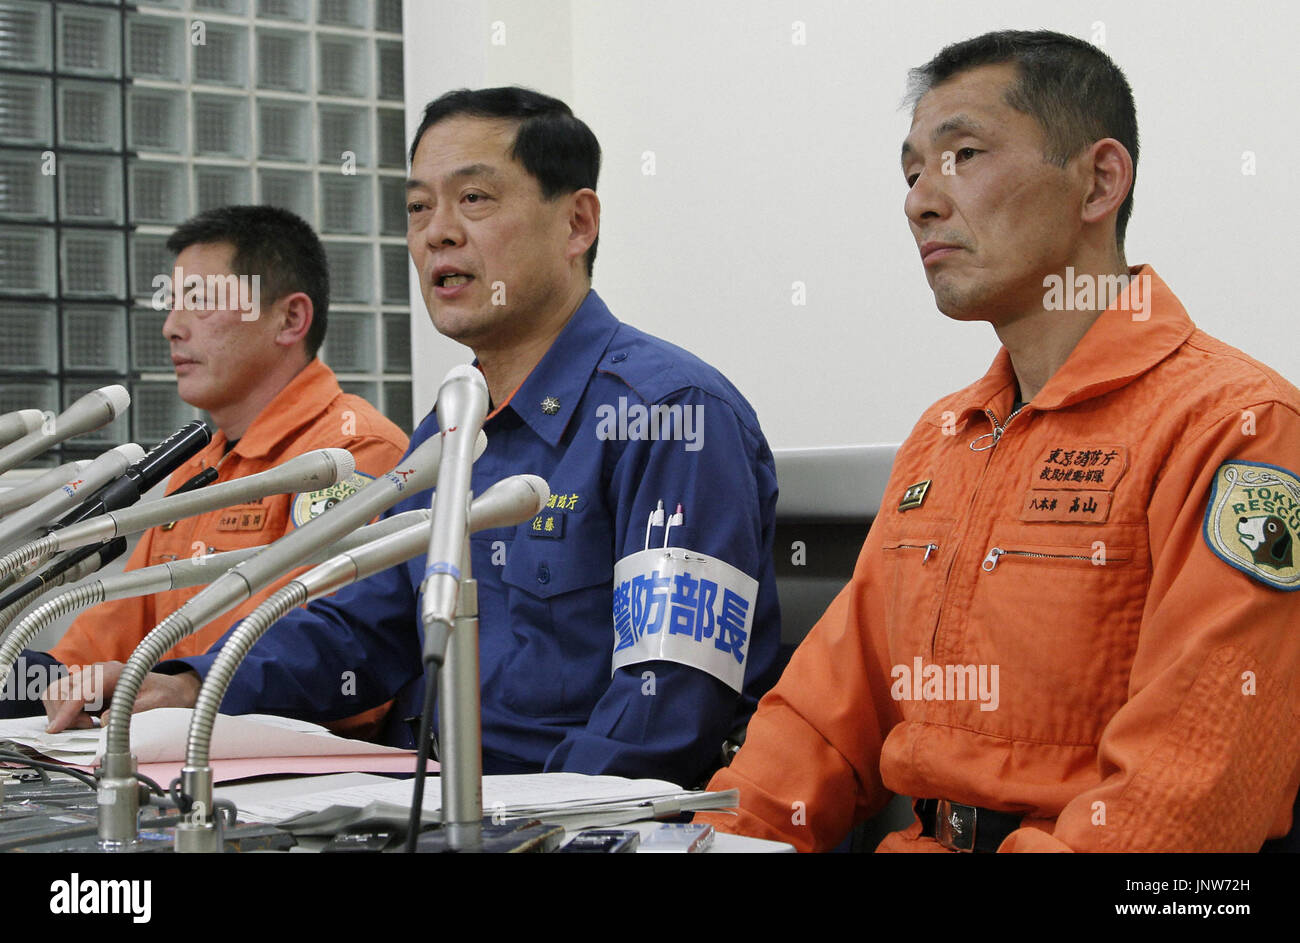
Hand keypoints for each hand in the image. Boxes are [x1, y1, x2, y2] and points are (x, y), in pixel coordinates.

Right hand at [42, 661, 200, 732]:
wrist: (166, 688)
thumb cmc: (162, 694)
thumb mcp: (154, 703)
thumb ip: (131, 710)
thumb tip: (105, 722)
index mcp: (111, 673)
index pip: (79, 692)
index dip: (66, 712)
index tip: (56, 729)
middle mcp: (95, 671)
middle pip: (59, 691)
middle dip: (64, 714)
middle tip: (88, 727)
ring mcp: (88, 678)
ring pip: (55, 693)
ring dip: (62, 713)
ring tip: (89, 724)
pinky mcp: (85, 686)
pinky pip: (61, 697)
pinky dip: (64, 711)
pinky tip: (86, 720)